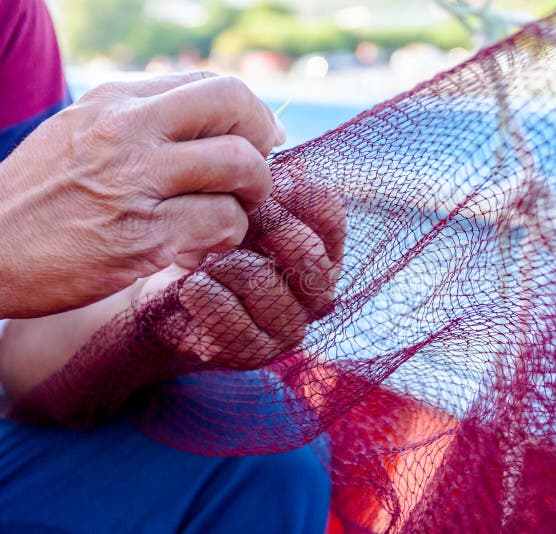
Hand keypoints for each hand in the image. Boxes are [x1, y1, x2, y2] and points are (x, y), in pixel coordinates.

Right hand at [0, 72, 284, 317]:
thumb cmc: (40, 198)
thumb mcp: (81, 136)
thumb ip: (141, 125)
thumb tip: (211, 128)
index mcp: (116, 102)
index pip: (213, 85)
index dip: (251, 114)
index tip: (260, 139)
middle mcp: (127, 131)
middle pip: (235, 106)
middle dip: (264, 140)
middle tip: (258, 174)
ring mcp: (136, 182)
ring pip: (240, 166)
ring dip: (253, 195)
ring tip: (233, 214)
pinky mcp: (143, 237)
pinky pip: (222, 222)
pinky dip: (228, 236)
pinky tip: (204, 246)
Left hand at [137, 174, 345, 369]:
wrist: (174, 304)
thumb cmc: (214, 245)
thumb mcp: (239, 207)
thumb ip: (262, 182)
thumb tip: (274, 136)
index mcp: (323, 250)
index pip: (330, 217)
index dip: (295, 193)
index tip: (258, 179)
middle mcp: (317, 292)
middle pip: (307, 254)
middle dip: (262, 227)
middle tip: (225, 212)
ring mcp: (288, 327)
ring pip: (263, 282)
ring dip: (225, 262)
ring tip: (201, 253)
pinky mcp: (252, 353)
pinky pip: (230, 318)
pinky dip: (205, 295)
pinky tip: (191, 286)